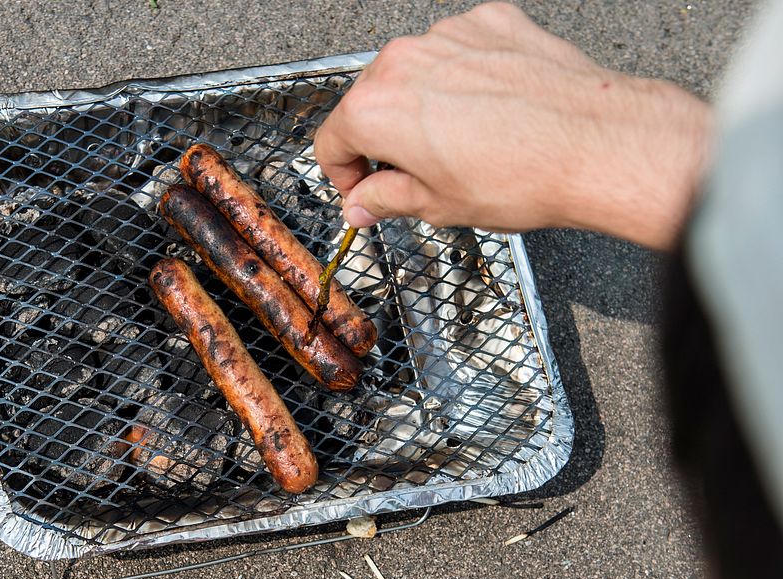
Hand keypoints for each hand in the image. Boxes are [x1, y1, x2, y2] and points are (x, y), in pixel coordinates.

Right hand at [314, 2, 711, 249]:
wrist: (597, 144)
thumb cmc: (520, 176)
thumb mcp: (437, 205)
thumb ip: (385, 199)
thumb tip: (362, 204)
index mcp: (376, 109)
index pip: (331, 140)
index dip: (344, 174)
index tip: (363, 189)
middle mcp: (403, 61)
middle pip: (370, 101)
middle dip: (383, 137)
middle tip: (413, 173)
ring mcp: (449, 35)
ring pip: (416, 72)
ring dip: (424, 104)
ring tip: (462, 142)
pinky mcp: (490, 22)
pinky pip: (460, 50)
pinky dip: (466, 76)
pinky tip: (492, 109)